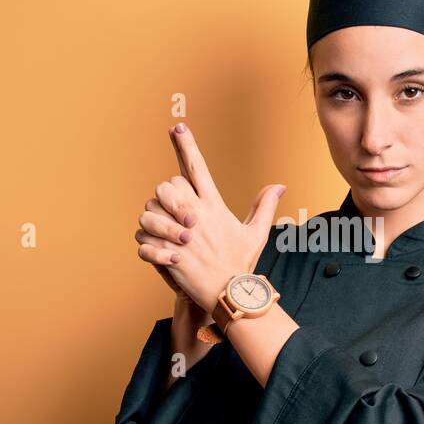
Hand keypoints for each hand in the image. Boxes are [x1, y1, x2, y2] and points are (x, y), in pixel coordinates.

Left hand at [134, 122, 285, 312]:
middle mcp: (196, 216)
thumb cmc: (241, 264)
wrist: (230, 296)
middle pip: (167, 185)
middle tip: (171, 211)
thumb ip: (264, 206)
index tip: (177, 127)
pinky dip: (147, 245)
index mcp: (214, 207)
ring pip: (149, 210)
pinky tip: (159, 253)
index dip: (186, 145)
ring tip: (164, 235)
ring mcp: (180, 234)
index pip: (198, 167)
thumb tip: (279, 185)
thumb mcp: (256, 234)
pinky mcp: (168, 253)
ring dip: (152, 220)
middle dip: (164, 194)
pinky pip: (143, 239)